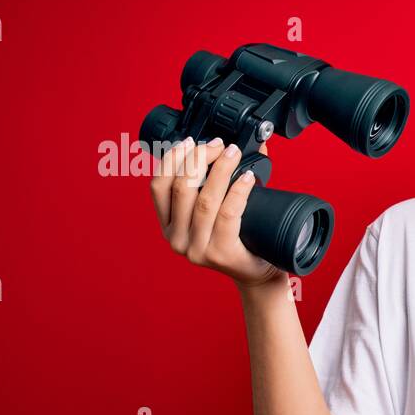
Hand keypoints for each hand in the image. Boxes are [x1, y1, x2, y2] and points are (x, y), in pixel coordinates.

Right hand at [149, 136, 287, 291]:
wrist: (256, 273)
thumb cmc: (238, 239)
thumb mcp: (215, 212)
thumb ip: (212, 183)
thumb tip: (233, 144)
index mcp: (168, 226)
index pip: (158, 187)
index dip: (173, 159)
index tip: (191, 141)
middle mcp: (177, 239)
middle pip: (181, 188)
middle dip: (199, 158)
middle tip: (220, 144)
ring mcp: (197, 249)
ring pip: (204, 199)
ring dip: (220, 169)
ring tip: (234, 153)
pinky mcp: (219, 253)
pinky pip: (227, 213)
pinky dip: (238, 190)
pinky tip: (247, 177)